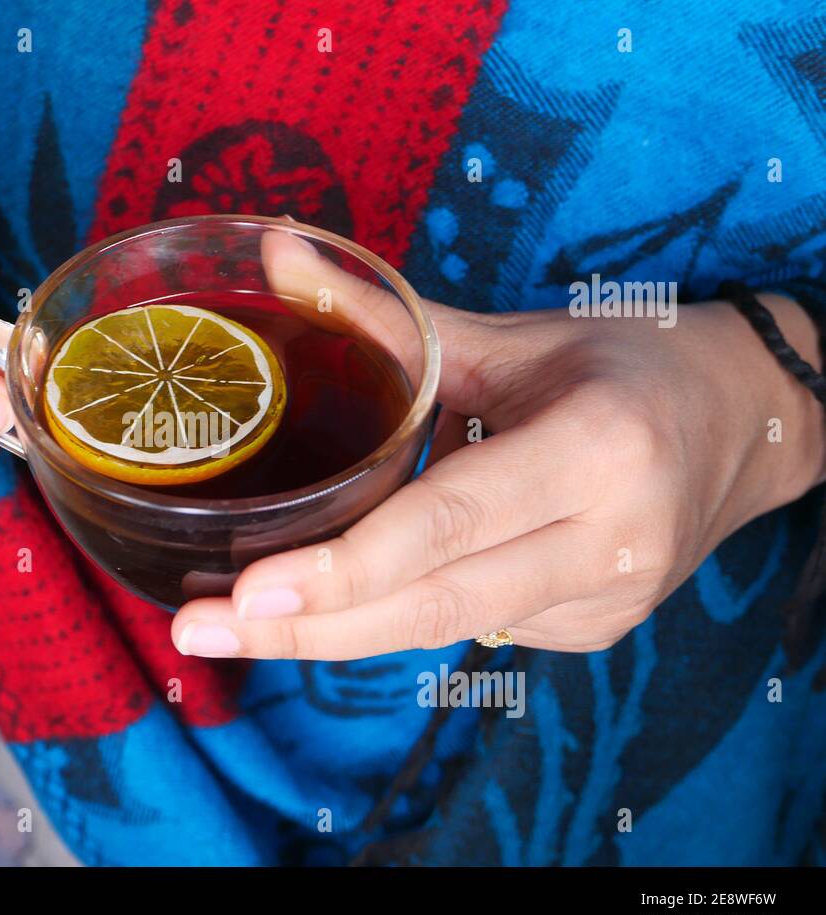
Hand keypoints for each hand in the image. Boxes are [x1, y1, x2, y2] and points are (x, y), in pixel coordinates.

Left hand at [172, 264, 825, 657]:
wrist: (744, 424)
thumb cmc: (626, 362)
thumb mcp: (510, 334)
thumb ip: (388, 316)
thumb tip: (273, 256)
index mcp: (594, 451)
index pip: (447, 521)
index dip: (343, 566)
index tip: (246, 593)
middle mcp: (608, 542)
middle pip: (430, 604)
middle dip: (303, 629)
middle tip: (197, 629)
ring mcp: (605, 602)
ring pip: (440, 629)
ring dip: (332, 632)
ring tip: (230, 626)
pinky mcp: (591, 631)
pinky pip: (470, 626)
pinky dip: (396, 612)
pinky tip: (335, 598)